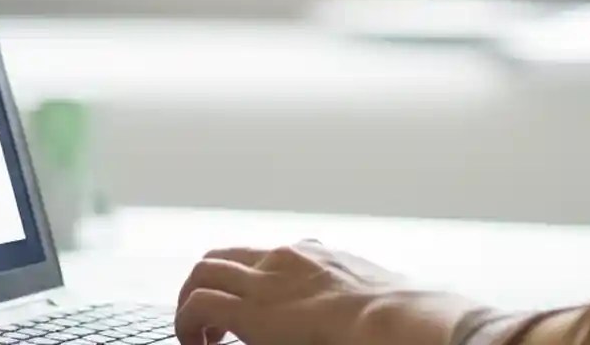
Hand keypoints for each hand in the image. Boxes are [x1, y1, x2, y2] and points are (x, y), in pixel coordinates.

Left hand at [175, 240, 475, 344]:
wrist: (401, 321)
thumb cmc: (402, 317)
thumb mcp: (377, 296)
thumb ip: (357, 295)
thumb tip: (374, 311)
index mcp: (316, 257)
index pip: (272, 256)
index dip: (251, 279)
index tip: (252, 304)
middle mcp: (285, 259)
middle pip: (227, 255)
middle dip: (210, 282)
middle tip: (213, 321)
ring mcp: (265, 280)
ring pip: (205, 271)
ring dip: (192, 300)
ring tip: (199, 336)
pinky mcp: (250, 311)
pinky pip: (199, 305)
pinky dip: (187, 323)